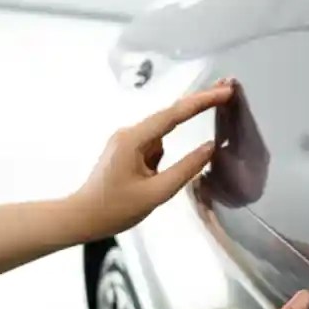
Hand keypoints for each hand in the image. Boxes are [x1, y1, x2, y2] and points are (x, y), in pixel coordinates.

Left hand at [68, 80, 234, 240]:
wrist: (82, 218)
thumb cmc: (116, 209)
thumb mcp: (156, 193)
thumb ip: (186, 169)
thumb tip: (210, 147)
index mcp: (134, 139)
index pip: (173, 114)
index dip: (202, 101)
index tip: (225, 90)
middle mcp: (130, 133)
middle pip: (169, 115)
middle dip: (197, 104)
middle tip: (226, 90)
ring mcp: (127, 141)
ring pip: (162, 135)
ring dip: (176, 141)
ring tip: (167, 167)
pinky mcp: (127, 150)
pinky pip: (154, 147)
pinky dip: (164, 156)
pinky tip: (153, 179)